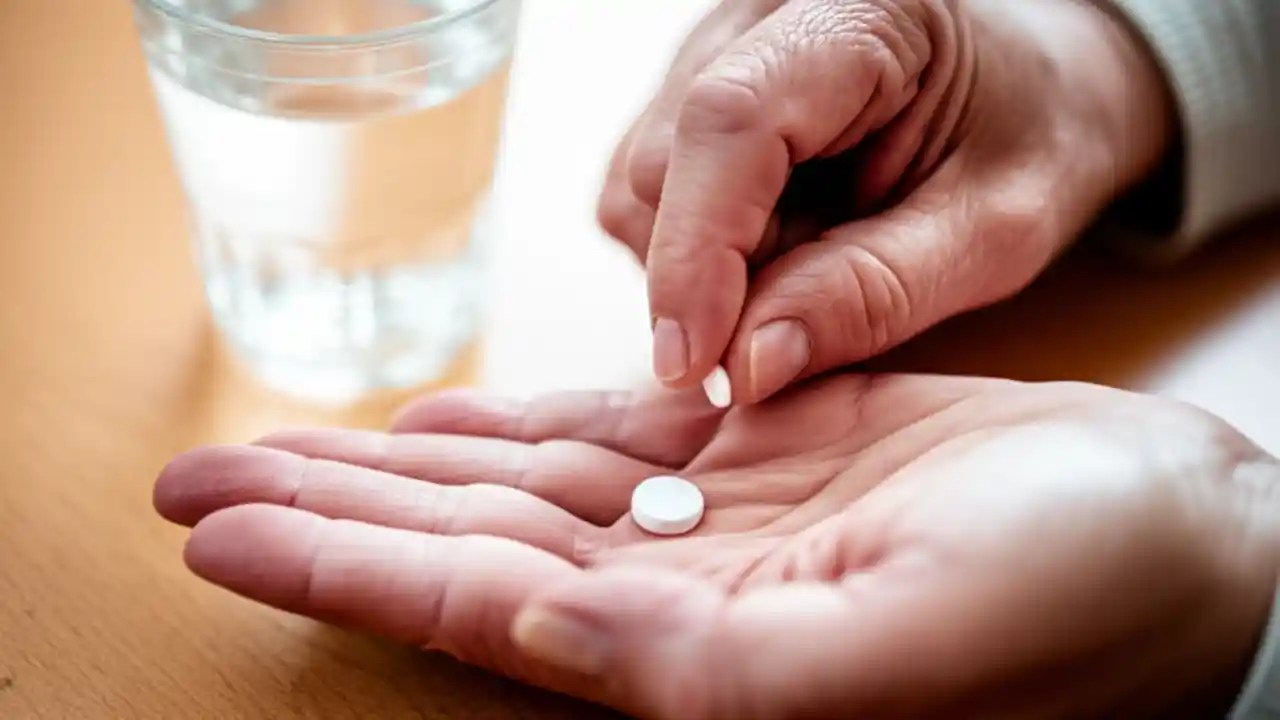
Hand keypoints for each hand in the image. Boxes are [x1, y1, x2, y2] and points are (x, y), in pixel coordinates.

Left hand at [156, 376, 1278, 718]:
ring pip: (513, 486)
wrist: (1178, 531)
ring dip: (395, 465)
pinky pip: (601, 439)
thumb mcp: (898, 643)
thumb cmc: (1077, 600)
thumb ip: (709, 669)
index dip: (342, 570)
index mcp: (694, 662)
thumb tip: (542, 633)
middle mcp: (682, 597)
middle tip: (199, 480)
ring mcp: (714, 522)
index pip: (477, 610)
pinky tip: (437, 428)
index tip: (221, 535)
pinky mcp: (755, 457)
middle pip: (464, 544)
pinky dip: (511, 429)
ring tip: (280, 449)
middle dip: (326, 513)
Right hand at [598, 0, 1175, 402]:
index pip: (728, 121)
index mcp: (856, 14)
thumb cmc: (1033, 138)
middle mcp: (758, 17)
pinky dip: (698, 255)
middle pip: (662, 164)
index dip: (696, 253)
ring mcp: (713, 52)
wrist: (1036, 85)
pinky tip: (776, 251)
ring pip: (639, 187)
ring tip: (808, 270)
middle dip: (706, 281)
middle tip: (788, 338)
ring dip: (702, 271)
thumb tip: (743, 365)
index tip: (694, 367)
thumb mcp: (994, 232)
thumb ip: (874, 294)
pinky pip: (644, 197)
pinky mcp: (687, 98)